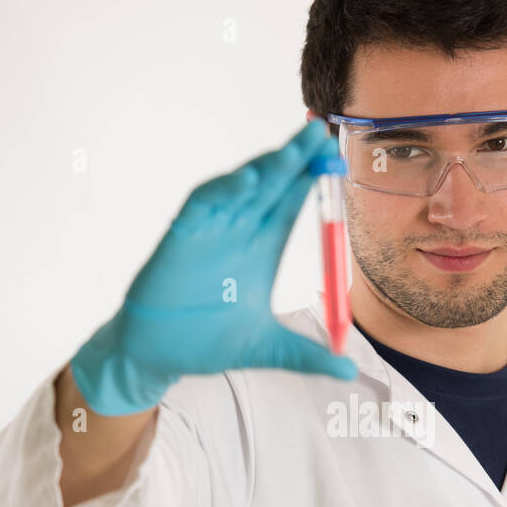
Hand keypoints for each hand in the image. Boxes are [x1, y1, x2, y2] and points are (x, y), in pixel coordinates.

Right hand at [70, 120, 357, 414]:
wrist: (157, 355)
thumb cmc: (206, 342)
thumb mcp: (268, 350)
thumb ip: (308, 357)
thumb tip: (348, 373)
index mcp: (261, 246)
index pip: (292, 202)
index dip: (313, 179)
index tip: (337, 158)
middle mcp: (238, 231)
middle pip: (271, 184)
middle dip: (295, 158)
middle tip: (320, 134)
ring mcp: (210, 230)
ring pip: (241, 187)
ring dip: (265, 168)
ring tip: (292, 152)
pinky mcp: (181, 237)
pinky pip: (203, 204)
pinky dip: (224, 190)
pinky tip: (247, 180)